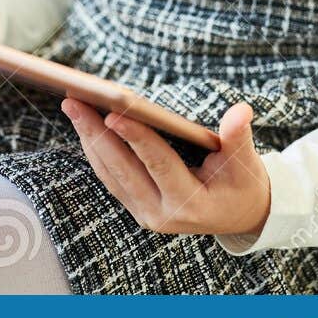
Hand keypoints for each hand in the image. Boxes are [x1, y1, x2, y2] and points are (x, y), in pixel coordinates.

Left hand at [61, 98, 271, 238]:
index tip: (112, 112)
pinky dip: (95, 150)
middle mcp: (162, 215)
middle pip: (122, 169)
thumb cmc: (242, 184)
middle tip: (73, 101)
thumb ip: (239, 137)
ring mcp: (145, 214)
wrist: (238, 216)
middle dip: (96, 133)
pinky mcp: (135, 208)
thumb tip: (241, 111)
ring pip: (109, 173)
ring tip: (72, 105)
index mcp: (191, 204)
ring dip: (88, 138)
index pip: (158, 164)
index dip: (136, 138)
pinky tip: (83, 125)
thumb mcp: (245, 164)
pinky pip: (109, 177)